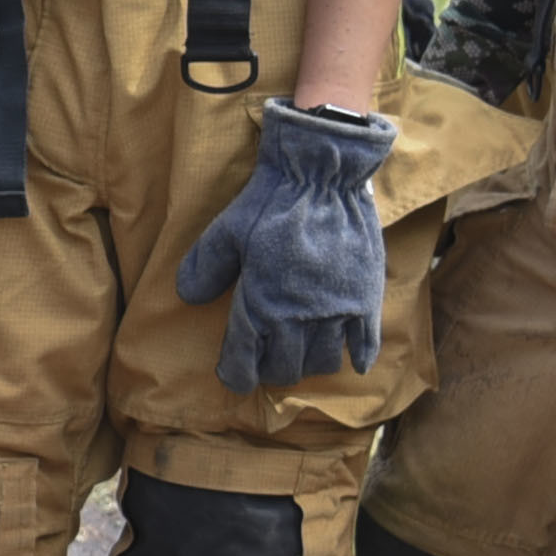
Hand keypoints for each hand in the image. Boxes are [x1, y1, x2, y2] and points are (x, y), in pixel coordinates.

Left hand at [178, 99, 395, 395]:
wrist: (322, 177)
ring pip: (324, 363)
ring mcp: (337, 311)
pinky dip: (359, 358)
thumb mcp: (225, 232)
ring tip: (303, 354)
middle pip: (285, 369)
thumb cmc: (270, 203)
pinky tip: (354, 362)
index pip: (244, 361)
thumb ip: (205, 268)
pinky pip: (367, 344)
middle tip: (268, 361)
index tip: (234, 378)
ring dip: (310, 364)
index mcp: (260, 306)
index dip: (237, 375)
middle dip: (272, 370)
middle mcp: (298, 318)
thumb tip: (189, 297)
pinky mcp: (367, 299)